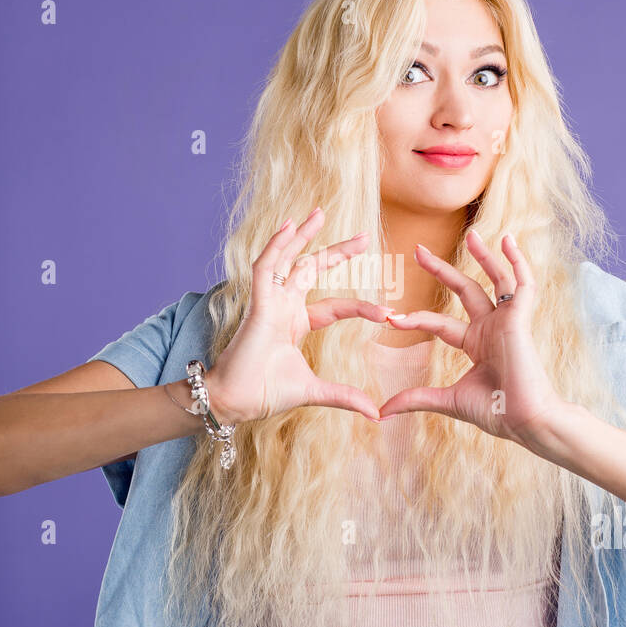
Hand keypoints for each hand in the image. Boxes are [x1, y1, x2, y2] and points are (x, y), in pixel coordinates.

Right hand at [206, 206, 391, 423]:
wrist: (236, 401)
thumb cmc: (265, 392)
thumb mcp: (314, 390)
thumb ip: (344, 396)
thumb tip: (376, 413)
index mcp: (296, 323)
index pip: (336, 306)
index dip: (362, 306)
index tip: (389, 313)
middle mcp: (284, 307)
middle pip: (312, 269)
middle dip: (337, 251)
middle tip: (365, 236)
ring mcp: (270, 302)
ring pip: (287, 259)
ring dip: (303, 236)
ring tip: (320, 213)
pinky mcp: (257, 304)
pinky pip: (265, 268)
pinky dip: (276, 246)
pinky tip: (290, 226)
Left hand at [376, 230, 563, 445]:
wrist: (526, 422)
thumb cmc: (496, 413)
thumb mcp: (448, 401)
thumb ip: (415, 399)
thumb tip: (380, 411)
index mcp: (476, 344)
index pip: (440, 322)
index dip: (415, 318)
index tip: (391, 318)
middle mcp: (491, 328)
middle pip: (465, 290)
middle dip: (442, 270)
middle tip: (417, 250)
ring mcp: (508, 321)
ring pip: (496, 280)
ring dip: (485, 256)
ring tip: (471, 234)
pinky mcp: (521, 319)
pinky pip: (524, 284)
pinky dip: (518, 262)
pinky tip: (508, 242)